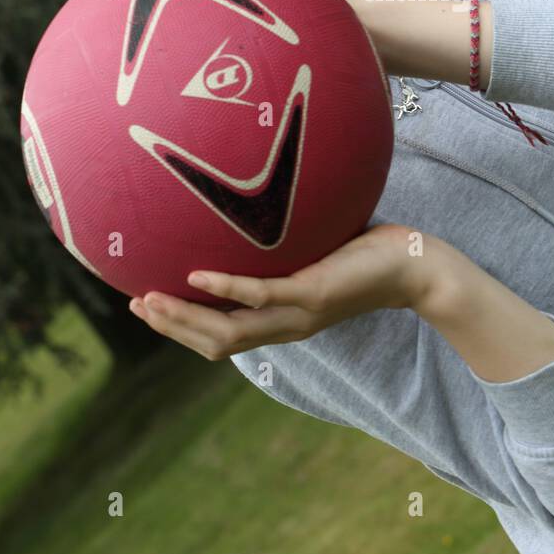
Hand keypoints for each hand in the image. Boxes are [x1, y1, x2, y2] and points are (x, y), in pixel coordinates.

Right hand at [128, 223, 442, 361]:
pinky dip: (225, 290)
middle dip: (172, 327)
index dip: (181, 329)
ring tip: (151, 299)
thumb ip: (284, 246)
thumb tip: (255, 210)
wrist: (416, 266)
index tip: (147, 307)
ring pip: (228, 329)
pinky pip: (260, 296)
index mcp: (282, 321)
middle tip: (136, 304)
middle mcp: (286, 326)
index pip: (221, 337)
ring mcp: (298, 313)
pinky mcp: (311, 293)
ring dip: (185, 318)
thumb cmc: (367, 253)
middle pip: (214, 343)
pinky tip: (197, 277)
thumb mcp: (314, 253)